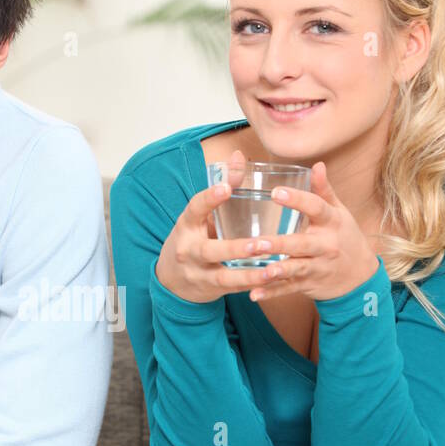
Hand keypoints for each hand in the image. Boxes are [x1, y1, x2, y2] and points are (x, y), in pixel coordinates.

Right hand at [155, 149, 300, 302]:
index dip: (209, 198)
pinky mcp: (210, 289)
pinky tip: (273, 281)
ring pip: (224, 276)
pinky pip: (233, 289)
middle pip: (209, 250)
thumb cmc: (192, 238)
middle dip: (236, 248)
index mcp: (186, 225)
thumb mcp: (200, 214)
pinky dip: (253, 285)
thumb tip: (239, 156)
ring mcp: (198, 273)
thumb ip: (223, 187)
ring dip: (250, 274)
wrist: (170, 279)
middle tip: (261, 243)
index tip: (225, 188)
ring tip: (274, 269)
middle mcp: (188, 250)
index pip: (194, 209)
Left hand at [246, 162, 379, 303]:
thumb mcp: (339, 212)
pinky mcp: (309, 284)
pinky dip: (271, 292)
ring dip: (277, 270)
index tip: (276, 192)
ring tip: (260, 270)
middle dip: (278, 244)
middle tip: (255, 242)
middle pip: (301, 244)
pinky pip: (289, 289)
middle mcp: (326, 245)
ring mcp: (317, 267)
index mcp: (331, 222)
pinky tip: (254, 293)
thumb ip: (324, 190)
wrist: (360, 276)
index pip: (316, 208)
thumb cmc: (345, 237)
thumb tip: (317, 164)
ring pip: (295, 268)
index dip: (297, 200)